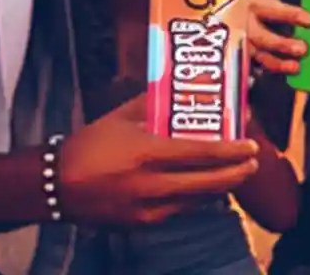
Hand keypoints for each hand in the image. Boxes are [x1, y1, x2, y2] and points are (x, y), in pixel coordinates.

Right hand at [59, 96, 260, 226]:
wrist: (56, 185)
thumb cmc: (90, 145)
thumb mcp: (121, 117)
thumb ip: (153, 102)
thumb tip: (179, 86)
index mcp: (147, 152)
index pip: (201, 153)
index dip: (231, 151)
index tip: (252, 146)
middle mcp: (150, 183)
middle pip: (208, 183)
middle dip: (236, 174)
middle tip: (253, 163)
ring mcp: (146, 207)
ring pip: (197, 200)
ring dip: (220, 188)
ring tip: (235, 174)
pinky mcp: (141, 223)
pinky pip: (179, 211)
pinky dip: (196, 200)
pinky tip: (205, 189)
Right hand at [246, 0, 309, 74]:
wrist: (265, 15)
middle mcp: (256, 1)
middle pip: (261, 5)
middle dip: (286, 13)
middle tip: (309, 20)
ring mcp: (251, 25)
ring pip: (258, 35)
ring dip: (281, 43)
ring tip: (303, 49)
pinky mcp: (252, 47)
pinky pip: (261, 57)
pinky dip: (278, 64)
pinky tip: (295, 67)